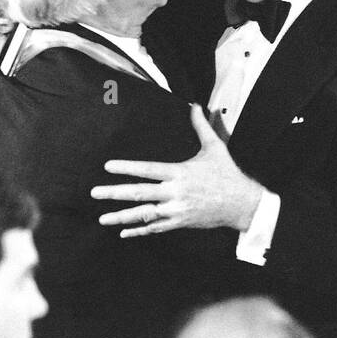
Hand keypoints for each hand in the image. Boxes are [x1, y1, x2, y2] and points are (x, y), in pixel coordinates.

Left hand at [92, 105, 265, 236]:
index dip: (127, 168)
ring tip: (102, 218)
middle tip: (95, 192)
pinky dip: (139, 230)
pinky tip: (124, 231)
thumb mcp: (215, 147)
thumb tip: (196, 106)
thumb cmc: (227, 174)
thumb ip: (201, 126)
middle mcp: (175, 192)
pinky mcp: (180, 222)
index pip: (147, 169)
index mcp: (180, 172)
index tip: (108, 167)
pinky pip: (156, 227)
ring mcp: (177, 210)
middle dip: (114, 193)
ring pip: (144, 214)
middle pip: (139, 193)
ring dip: (121, 216)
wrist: (242, 203)